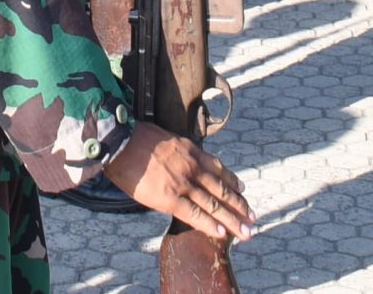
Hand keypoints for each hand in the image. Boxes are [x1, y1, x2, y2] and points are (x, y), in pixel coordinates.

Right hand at [103, 123, 253, 240]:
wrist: (120, 142)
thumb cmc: (136, 139)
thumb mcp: (166, 139)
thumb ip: (179, 153)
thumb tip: (181, 162)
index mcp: (191, 151)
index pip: (218, 169)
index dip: (232, 182)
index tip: (243, 190)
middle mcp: (193, 168)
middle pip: (222, 190)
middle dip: (239, 205)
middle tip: (253, 218)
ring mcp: (183, 184)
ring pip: (214, 205)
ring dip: (232, 220)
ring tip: (246, 232)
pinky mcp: (169, 199)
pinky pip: (194, 214)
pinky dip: (210, 225)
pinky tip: (222, 233)